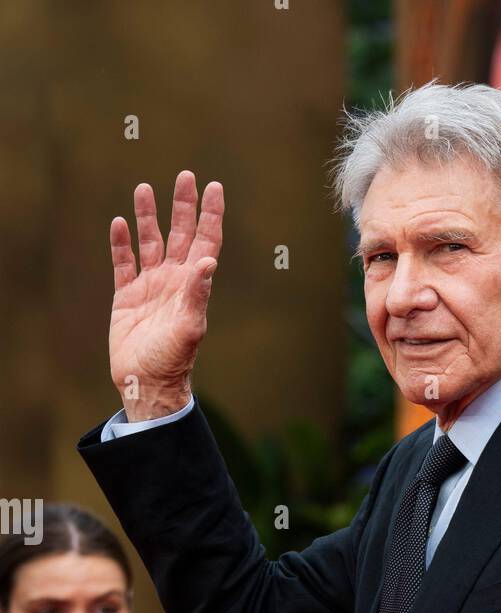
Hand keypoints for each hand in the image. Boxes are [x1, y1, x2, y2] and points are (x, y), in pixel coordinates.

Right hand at [108, 170, 223, 419]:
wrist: (146, 382)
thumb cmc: (172, 361)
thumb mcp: (189, 328)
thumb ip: (197, 294)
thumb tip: (208, 261)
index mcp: (192, 285)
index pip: (205, 241)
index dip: (210, 215)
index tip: (214, 187)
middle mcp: (172, 280)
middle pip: (179, 234)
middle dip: (183, 205)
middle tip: (185, 175)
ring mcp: (149, 286)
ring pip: (149, 242)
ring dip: (147, 216)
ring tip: (144, 188)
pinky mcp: (126, 296)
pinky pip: (123, 263)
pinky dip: (121, 243)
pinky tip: (119, 223)